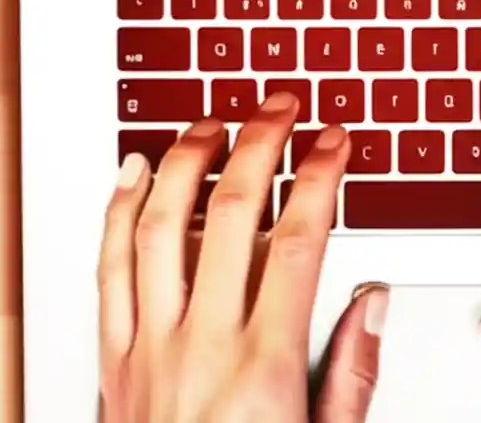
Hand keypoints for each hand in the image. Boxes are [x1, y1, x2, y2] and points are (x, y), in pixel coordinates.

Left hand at [99, 93, 386, 422]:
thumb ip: (352, 372)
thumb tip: (372, 301)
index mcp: (265, 364)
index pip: (299, 240)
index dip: (320, 177)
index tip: (334, 142)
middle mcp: (203, 344)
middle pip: (229, 214)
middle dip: (259, 144)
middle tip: (278, 107)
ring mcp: (149, 347)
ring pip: (160, 227)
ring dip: (186, 162)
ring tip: (210, 123)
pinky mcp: (113, 359)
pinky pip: (108, 268)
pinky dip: (118, 211)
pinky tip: (132, 174)